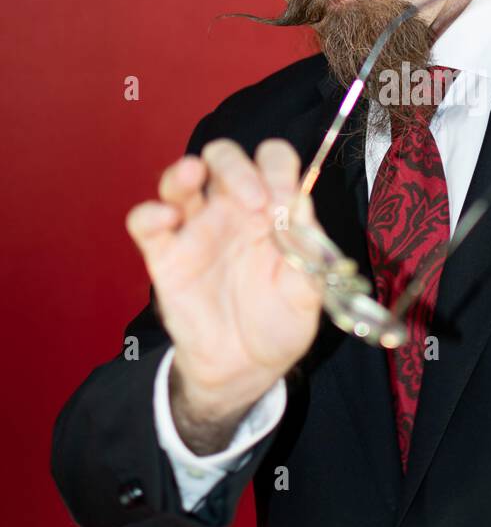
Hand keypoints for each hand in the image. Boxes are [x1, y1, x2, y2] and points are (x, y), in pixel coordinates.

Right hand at [126, 138, 323, 427]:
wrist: (247, 367)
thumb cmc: (280, 321)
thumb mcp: (308, 293)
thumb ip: (308, 254)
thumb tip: (301, 211)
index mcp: (270, 209)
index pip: (272, 161)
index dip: (279, 170)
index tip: (288, 203)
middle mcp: (231, 210)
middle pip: (224, 158)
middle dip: (237, 167)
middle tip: (257, 202)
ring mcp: (195, 230)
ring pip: (178, 179)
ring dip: (183, 171)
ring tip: (193, 175)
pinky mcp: (166, 257)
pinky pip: (145, 223)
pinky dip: (150, 214)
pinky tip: (166, 219)